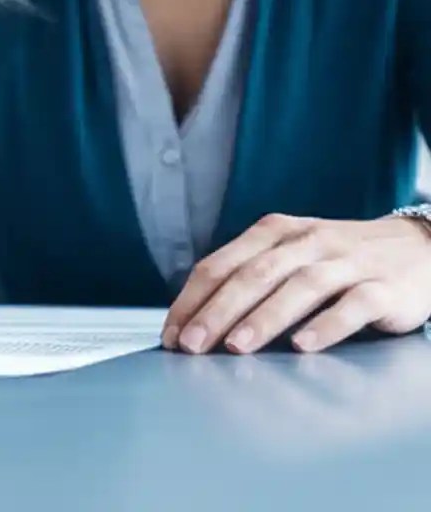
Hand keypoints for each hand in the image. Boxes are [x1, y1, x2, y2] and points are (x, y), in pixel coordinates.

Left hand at [162, 214, 430, 354]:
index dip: (192, 300)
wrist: (420, 248)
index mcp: (275, 232)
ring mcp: (348, 262)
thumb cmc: (338, 259)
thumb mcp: (289, 256)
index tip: (172, 334)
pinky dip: (327, 324)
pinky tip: (304, 345)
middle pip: (254, 274)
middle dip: (218, 311)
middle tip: (192, 345)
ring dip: (265, 317)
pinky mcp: (384, 287)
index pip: (221, 265)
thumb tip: (194, 323)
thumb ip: (247, 279)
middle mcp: (308, 241)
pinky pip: (354, 305)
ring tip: (237, 346)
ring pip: (300, 286)